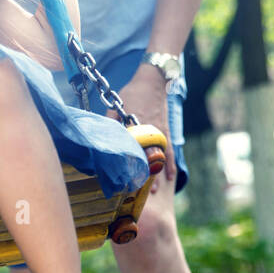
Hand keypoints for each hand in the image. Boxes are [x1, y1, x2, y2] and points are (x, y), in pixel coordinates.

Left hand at [107, 68, 173, 194]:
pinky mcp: (167, 132)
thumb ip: (110, 119)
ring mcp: (160, 133)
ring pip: (159, 159)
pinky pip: (170, 152)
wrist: (154, 80)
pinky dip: (170, 164)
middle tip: (136, 192)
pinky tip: (172, 177)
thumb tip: (101, 133)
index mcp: (136, 125)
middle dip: (141, 176)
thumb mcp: (117, 104)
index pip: (130, 150)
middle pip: (145, 159)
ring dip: (156, 175)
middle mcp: (150, 132)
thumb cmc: (133, 92)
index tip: (122, 179)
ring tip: (152, 191)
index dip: (126, 165)